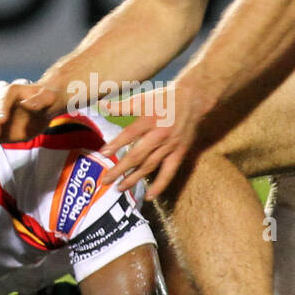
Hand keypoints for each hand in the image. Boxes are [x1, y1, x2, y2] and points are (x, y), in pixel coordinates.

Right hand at [0, 82, 66, 154]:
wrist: (46, 108)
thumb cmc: (47, 98)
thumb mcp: (48, 98)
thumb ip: (39, 101)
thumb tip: (28, 104)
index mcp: (12, 93)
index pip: (5, 100)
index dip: (2, 109)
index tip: (2, 119)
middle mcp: (2, 106)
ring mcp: (0, 120)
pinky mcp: (2, 133)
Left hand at [100, 81, 207, 197]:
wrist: (192, 99)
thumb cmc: (164, 99)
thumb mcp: (143, 98)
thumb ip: (122, 106)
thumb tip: (102, 106)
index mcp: (149, 119)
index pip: (129, 135)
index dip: (115, 145)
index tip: (102, 154)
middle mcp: (159, 135)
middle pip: (137, 156)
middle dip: (120, 169)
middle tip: (106, 180)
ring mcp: (170, 146)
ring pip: (150, 166)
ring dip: (134, 179)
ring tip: (120, 188)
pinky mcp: (179, 153)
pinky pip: (169, 172)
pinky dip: (160, 185)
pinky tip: (149, 196)